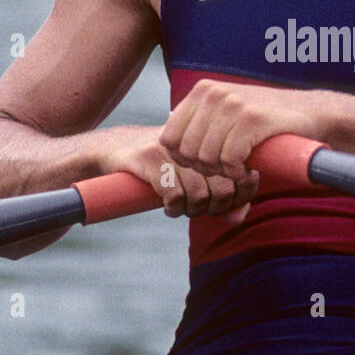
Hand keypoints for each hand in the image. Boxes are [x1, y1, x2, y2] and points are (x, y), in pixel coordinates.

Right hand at [100, 126, 256, 221]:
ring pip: (199, 194)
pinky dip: (174, 209)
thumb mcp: (195, 175)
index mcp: (212, 136)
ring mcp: (172, 147)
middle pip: (223, 187)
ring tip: (183, 207)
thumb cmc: (162, 165)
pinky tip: (168, 207)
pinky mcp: (149, 157)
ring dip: (192, 211)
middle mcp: (195, 137)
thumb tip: (237, 218)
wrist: (113, 148)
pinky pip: (174, 195)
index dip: (241, 195)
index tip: (227, 204)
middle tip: (201, 208)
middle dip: (216, 208)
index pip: (242, 171)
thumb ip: (222, 194)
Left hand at [158, 81, 329, 188]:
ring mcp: (233, 104)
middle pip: (185, 152)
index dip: (182, 162)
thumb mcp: (226, 120)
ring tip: (240, 173)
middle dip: (203, 172)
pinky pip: (228, 160)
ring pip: (205, 158)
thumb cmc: (266, 124)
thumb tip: (166, 156)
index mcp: (201, 91)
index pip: (167, 138)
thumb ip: (199, 135)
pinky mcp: (252, 118)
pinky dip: (238, 175)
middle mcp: (213, 93)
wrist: (312, 114)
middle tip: (226, 175)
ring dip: (222, 175)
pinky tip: (250, 173)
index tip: (206, 169)